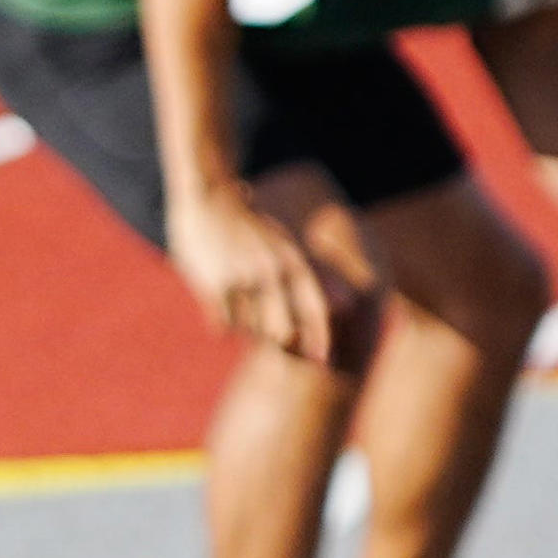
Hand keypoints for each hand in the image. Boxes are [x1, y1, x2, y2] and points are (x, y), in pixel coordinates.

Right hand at [167, 182, 347, 357]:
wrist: (208, 195)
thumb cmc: (249, 223)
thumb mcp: (285, 245)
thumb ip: (312, 275)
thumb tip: (349, 304)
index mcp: (293, 261)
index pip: (316, 309)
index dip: (321, 338)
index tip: (322, 362)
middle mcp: (272, 273)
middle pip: (281, 332)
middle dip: (278, 343)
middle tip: (276, 348)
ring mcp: (243, 281)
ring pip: (250, 331)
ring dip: (248, 331)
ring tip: (244, 315)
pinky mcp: (216, 287)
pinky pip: (224, 326)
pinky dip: (223, 325)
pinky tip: (222, 310)